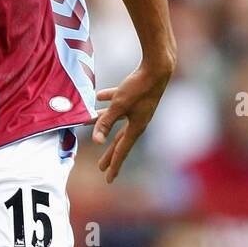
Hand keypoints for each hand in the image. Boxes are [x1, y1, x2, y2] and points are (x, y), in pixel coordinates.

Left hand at [92, 58, 174, 182]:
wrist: (157, 67)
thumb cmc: (139, 87)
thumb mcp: (119, 106)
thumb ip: (106, 122)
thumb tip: (96, 141)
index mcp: (136, 127)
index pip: (122, 151)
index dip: (113, 165)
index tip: (108, 179)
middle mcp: (138, 121)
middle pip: (120, 140)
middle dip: (110, 153)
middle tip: (102, 167)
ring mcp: (138, 109)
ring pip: (117, 120)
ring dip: (103, 121)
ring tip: (90, 122)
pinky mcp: (136, 97)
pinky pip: (119, 102)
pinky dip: (108, 100)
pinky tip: (98, 97)